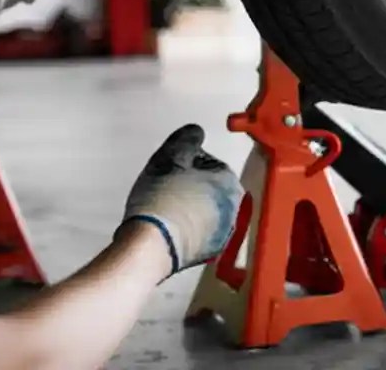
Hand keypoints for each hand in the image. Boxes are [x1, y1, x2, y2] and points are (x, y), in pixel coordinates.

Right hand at [120, 126, 243, 276]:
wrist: (150, 247)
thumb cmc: (161, 202)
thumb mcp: (170, 157)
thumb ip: (187, 139)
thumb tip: (195, 132)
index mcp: (230, 183)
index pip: (209, 162)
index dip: (184, 164)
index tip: (169, 170)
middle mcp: (234, 209)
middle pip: (209, 187)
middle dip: (189, 185)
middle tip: (164, 189)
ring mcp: (224, 233)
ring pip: (205, 210)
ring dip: (188, 207)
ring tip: (163, 209)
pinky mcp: (209, 252)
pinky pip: (199, 232)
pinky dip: (187, 228)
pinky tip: (167, 228)